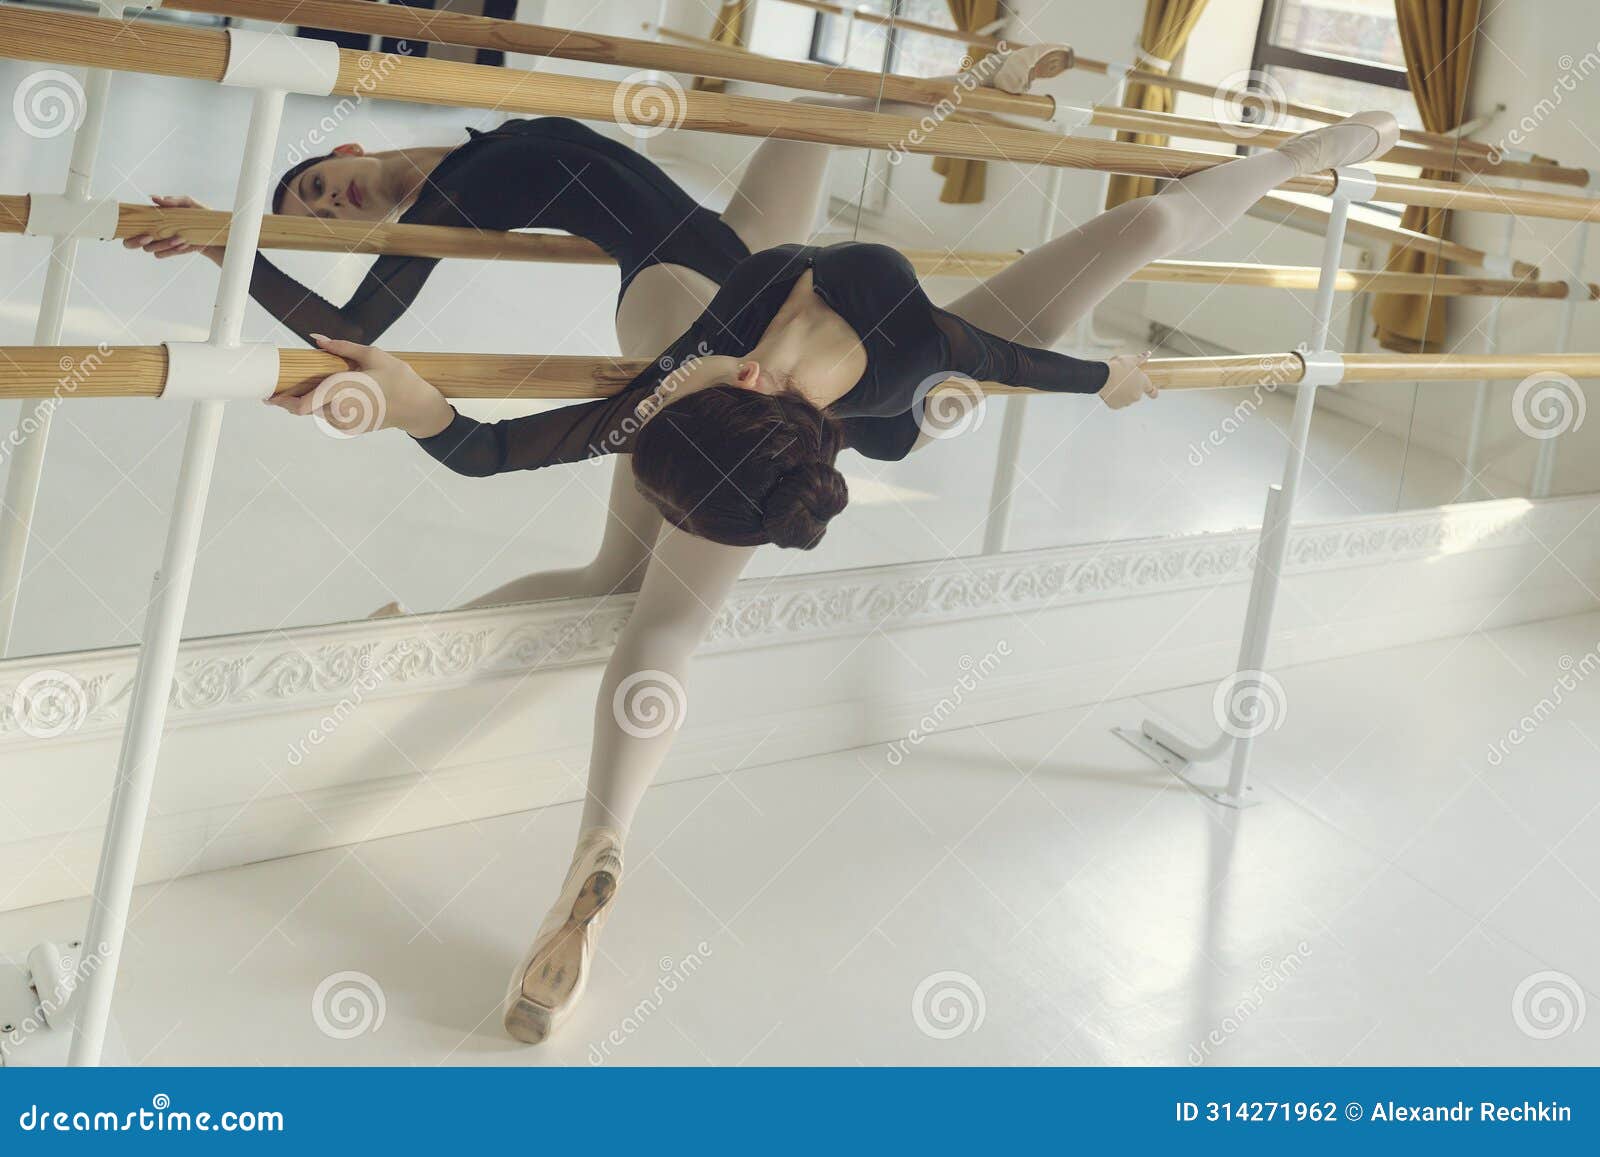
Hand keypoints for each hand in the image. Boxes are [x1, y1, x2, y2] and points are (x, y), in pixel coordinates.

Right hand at [122, 195, 223, 262]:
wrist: (213, 231)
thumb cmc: (198, 214)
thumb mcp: (188, 203)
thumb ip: (173, 201)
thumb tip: (156, 198)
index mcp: (150, 218)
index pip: (128, 225)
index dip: (126, 229)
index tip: (140, 229)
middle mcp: (151, 232)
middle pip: (129, 243)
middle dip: (135, 241)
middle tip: (149, 236)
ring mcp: (159, 243)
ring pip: (150, 249)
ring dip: (163, 244)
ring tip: (179, 237)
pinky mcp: (170, 250)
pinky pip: (162, 254)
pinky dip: (172, 250)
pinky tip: (184, 243)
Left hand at [268, 335, 455, 437]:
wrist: (418, 408)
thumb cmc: (399, 380)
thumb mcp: (373, 356)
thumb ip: (342, 348)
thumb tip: (316, 339)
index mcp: (343, 390)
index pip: (304, 404)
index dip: (283, 402)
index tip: (269, 396)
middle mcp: (342, 410)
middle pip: (305, 409)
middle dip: (291, 400)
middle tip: (279, 392)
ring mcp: (347, 422)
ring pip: (316, 413)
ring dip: (309, 403)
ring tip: (307, 389)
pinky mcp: (352, 428)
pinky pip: (329, 418)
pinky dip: (324, 408)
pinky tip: (331, 397)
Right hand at [1098, 352, 1157, 409]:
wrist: (1102, 377)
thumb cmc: (1117, 367)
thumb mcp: (1130, 360)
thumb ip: (1140, 358)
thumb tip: (1148, 354)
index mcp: (1142, 384)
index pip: (1153, 392)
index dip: (1153, 391)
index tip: (1152, 391)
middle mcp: (1136, 395)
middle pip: (1137, 393)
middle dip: (1132, 388)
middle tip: (1123, 379)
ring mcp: (1126, 402)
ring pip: (1126, 398)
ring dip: (1123, 393)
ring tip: (1114, 384)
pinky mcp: (1115, 405)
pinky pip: (1116, 402)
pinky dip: (1113, 397)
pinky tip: (1109, 389)